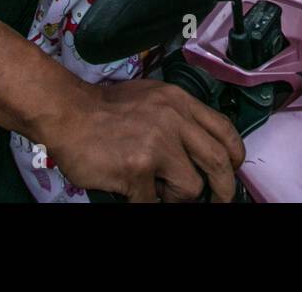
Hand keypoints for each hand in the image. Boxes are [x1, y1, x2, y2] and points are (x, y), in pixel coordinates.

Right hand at [48, 79, 244, 201]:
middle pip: (219, 162)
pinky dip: (144, 201)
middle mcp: (173, 120)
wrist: (66, 111)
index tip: (232, 169)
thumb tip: (200, 149)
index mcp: (179, 102)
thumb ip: (179, 119)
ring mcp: (156, 144)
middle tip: (218, 200)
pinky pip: (153, 201)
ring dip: (175, 196)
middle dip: (224, 189)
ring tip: (155, 189)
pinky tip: (131, 189)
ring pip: (191, 187)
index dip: (235, 155)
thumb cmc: (105, 108)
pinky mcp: (137, 168)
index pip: (224, 130)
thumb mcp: (152, 99)